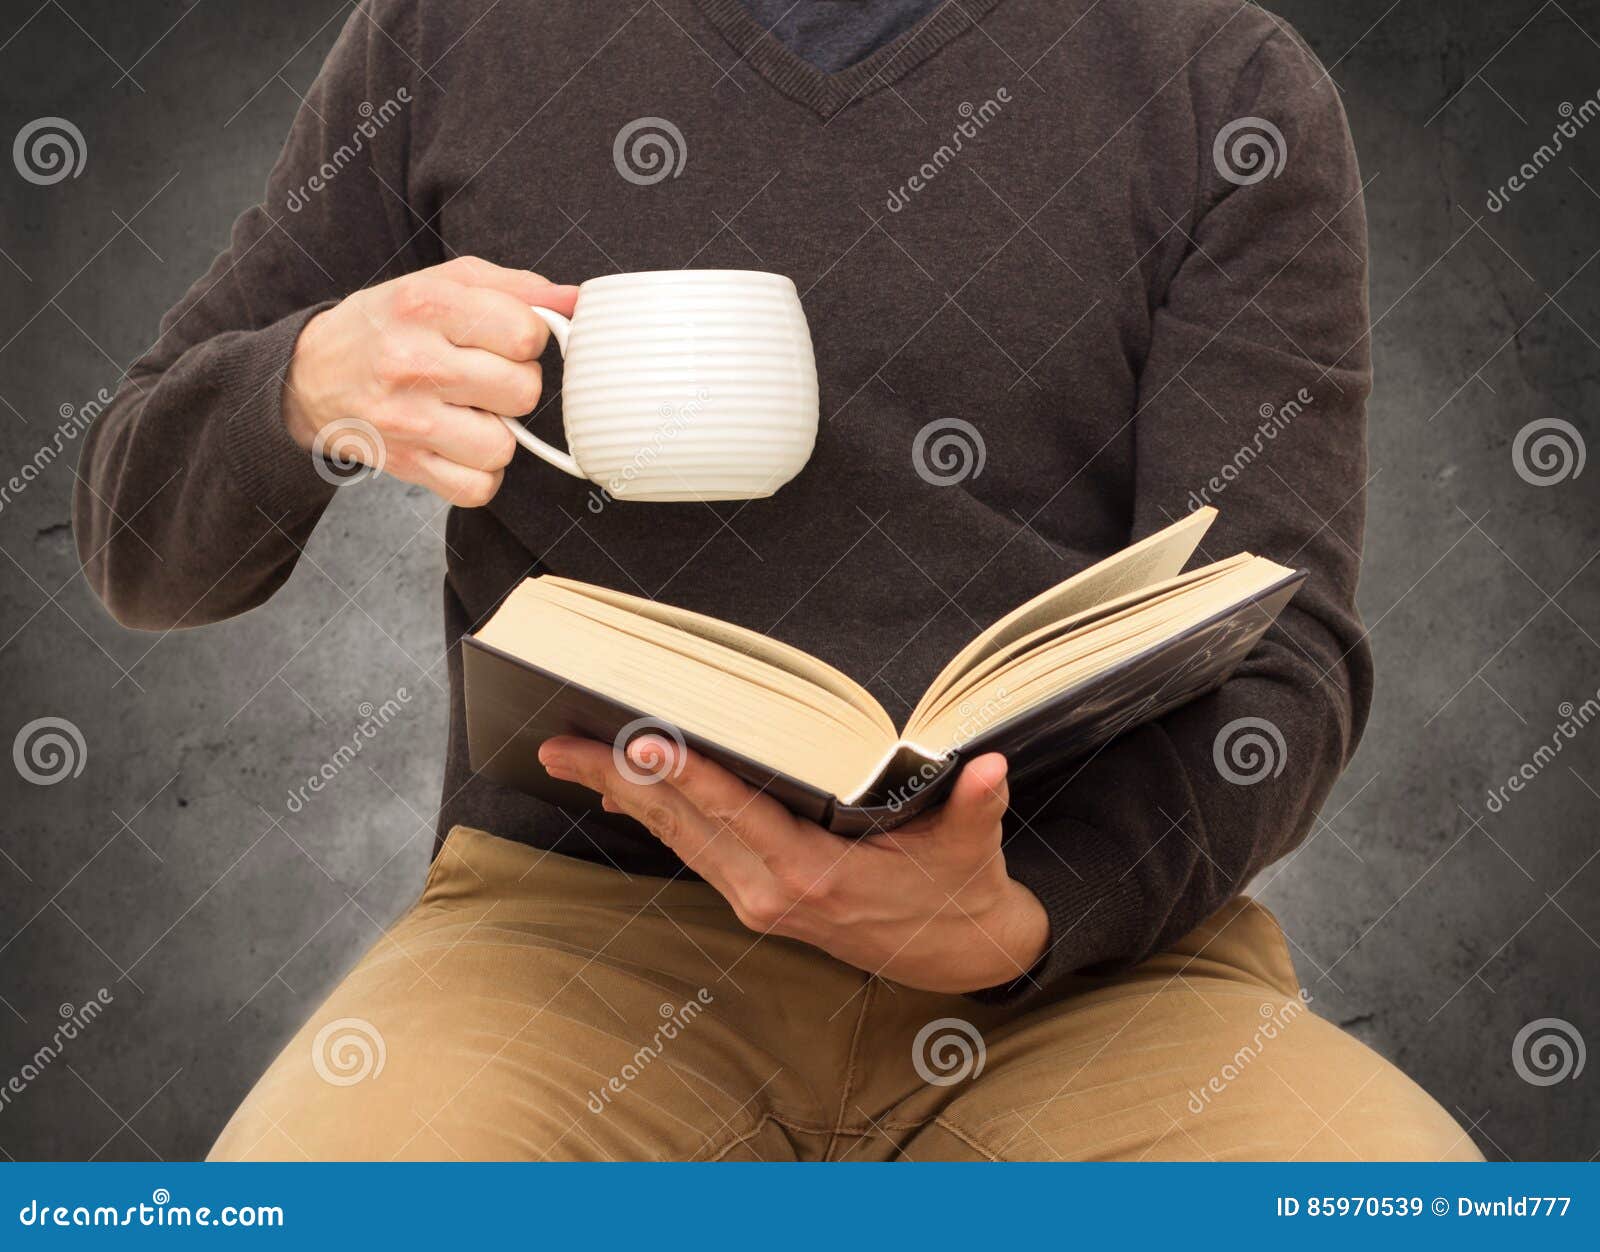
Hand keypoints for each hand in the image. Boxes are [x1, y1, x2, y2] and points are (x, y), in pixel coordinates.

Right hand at [283, 255, 578, 506]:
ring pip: (503, 445)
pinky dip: (479, 473)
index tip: (503, 340)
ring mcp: (406, 420)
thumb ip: (514, 287)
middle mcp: (412, 362)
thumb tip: (575, 300)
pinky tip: (459, 445)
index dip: (527, 338)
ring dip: (498, 432)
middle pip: (523, 391)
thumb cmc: (387, 325)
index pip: (526, 333)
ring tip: (470, 412)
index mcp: (425, 304)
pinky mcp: (405, 466)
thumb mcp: (440, 285)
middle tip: (486, 377)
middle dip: (516, 385)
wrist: (309, 376)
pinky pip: (478, 488)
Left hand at [537, 735, 1049, 993]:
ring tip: (569, 755)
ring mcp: (757, 900)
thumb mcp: (972, 849)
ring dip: (621, 796)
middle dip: (619, 780)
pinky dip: (655, 816)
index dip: (686, 777)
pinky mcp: (755, 898)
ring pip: (677, 839)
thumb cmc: (960, 891)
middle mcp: (772, 892)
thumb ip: (975, 806)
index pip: (738, 814)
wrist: (957, 955)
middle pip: (684, 825)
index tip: (638, 744)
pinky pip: (692, 851)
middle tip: (560, 742)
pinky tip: (621, 790)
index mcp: (816, 876)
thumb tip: (989, 767)